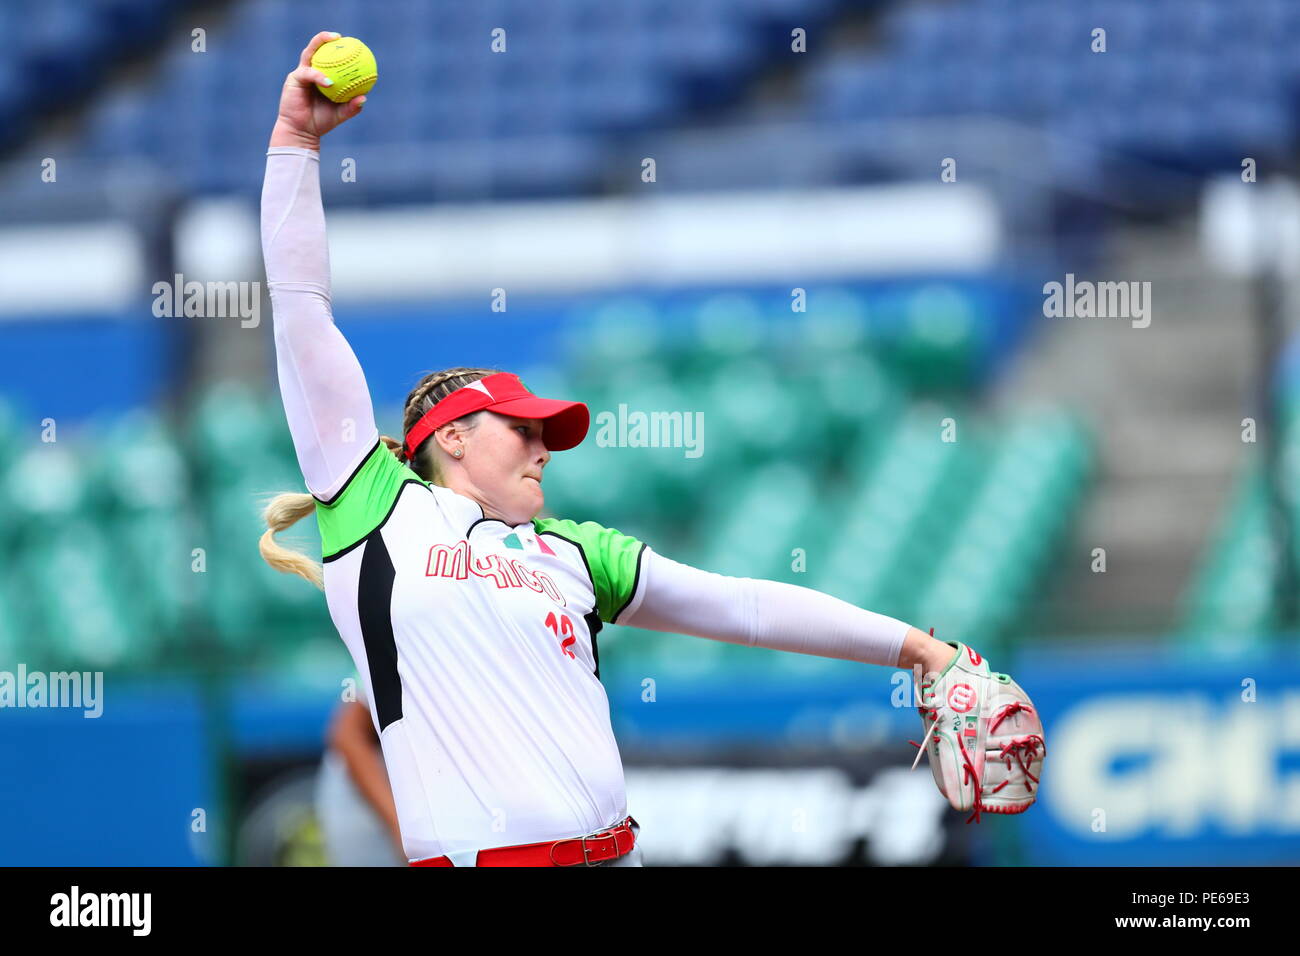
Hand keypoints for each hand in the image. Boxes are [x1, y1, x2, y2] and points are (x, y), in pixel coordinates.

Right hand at [269, 31, 366, 149]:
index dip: (338, 49)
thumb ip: (352, 106)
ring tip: (332, 42)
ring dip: (319, 44)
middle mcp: (310, 71)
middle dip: (325, 38)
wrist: (302, 132)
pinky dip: (319, 77)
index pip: (329, 59)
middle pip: (316, 49)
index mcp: (321, 76)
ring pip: (309, 54)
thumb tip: (364, 97)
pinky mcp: (294, 79)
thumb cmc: (321, 122)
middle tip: (340, 37)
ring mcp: (301, 74)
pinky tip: (329, 82)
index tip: (353, 45)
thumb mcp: (340, 114)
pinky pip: (308, 74)